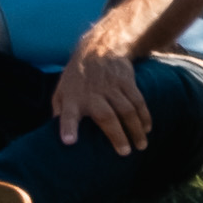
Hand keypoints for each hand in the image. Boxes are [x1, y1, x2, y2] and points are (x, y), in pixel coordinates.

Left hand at [48, 38, 154, 155]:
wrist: (98, 49)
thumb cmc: (77, 79)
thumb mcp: (61, 91)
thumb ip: (59, 112)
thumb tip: (55, 135)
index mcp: (72, 97)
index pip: (67, 113)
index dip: (68, 127)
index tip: (69, 142)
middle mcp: (91, 93)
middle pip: (106, 116)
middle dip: (116, 135)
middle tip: (124, 153)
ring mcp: (110, 86)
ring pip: (127, 110)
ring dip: (136, 130)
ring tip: (141, 146)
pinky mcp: (126, 81)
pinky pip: (138, 101)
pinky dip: (145, 116)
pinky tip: (147, 128)